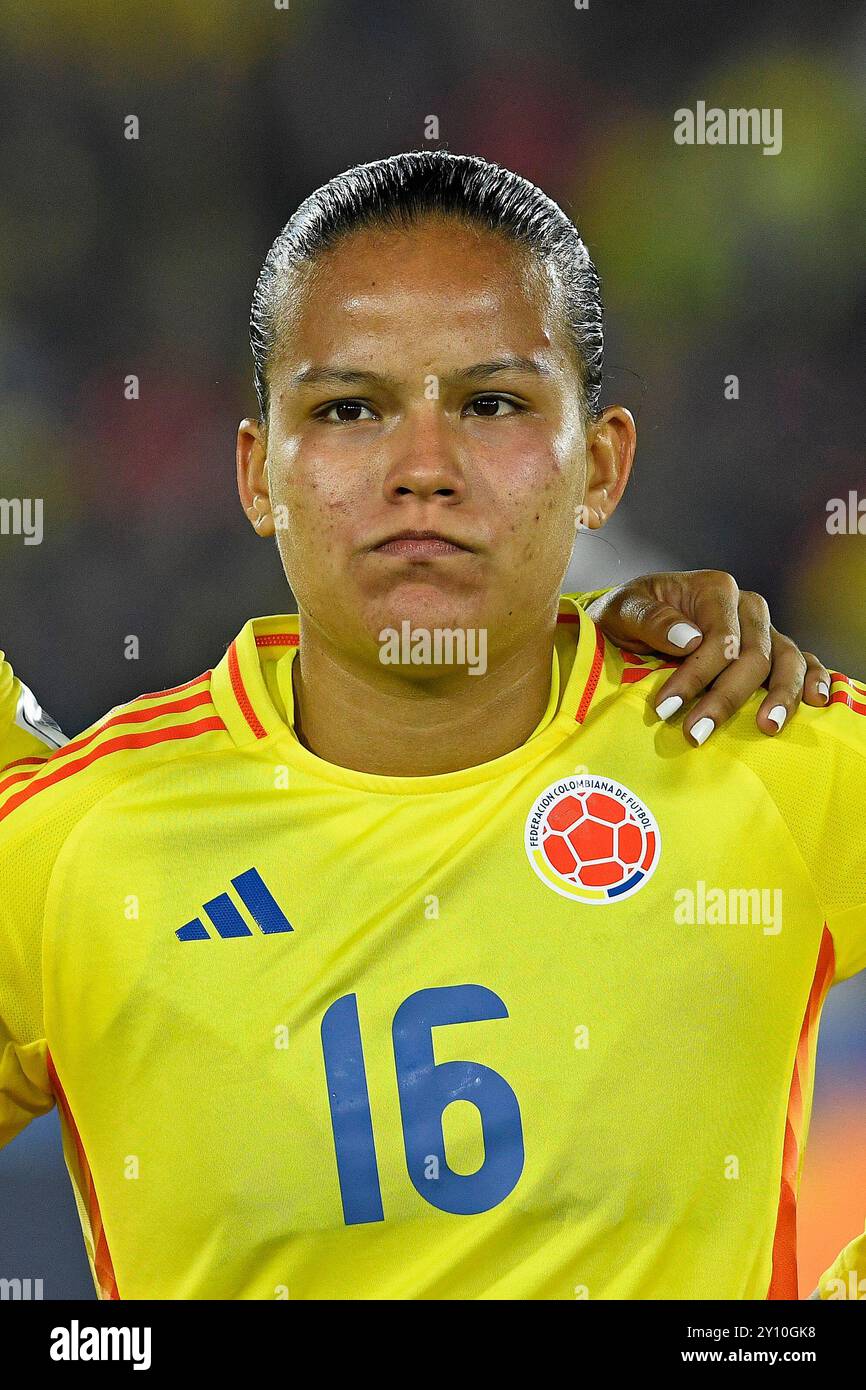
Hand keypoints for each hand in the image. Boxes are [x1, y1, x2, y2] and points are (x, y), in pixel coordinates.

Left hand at [585, 570, 830, 745]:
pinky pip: (801, 660)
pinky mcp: (768, 648)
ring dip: (780, 695)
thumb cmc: (627, 613)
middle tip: (697, 732)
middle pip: (753, 655)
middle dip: (726, 698)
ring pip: (785, 659)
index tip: (667, 709)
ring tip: (767, 727)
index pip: (719, 639)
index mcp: (715, 589)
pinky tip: (816, 702)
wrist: (630, 618)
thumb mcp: (624, 609)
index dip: (696, 676)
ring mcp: (761, 628)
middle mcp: (746, 606)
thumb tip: (689, 639)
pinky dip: (813, 678)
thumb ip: (651, 619)